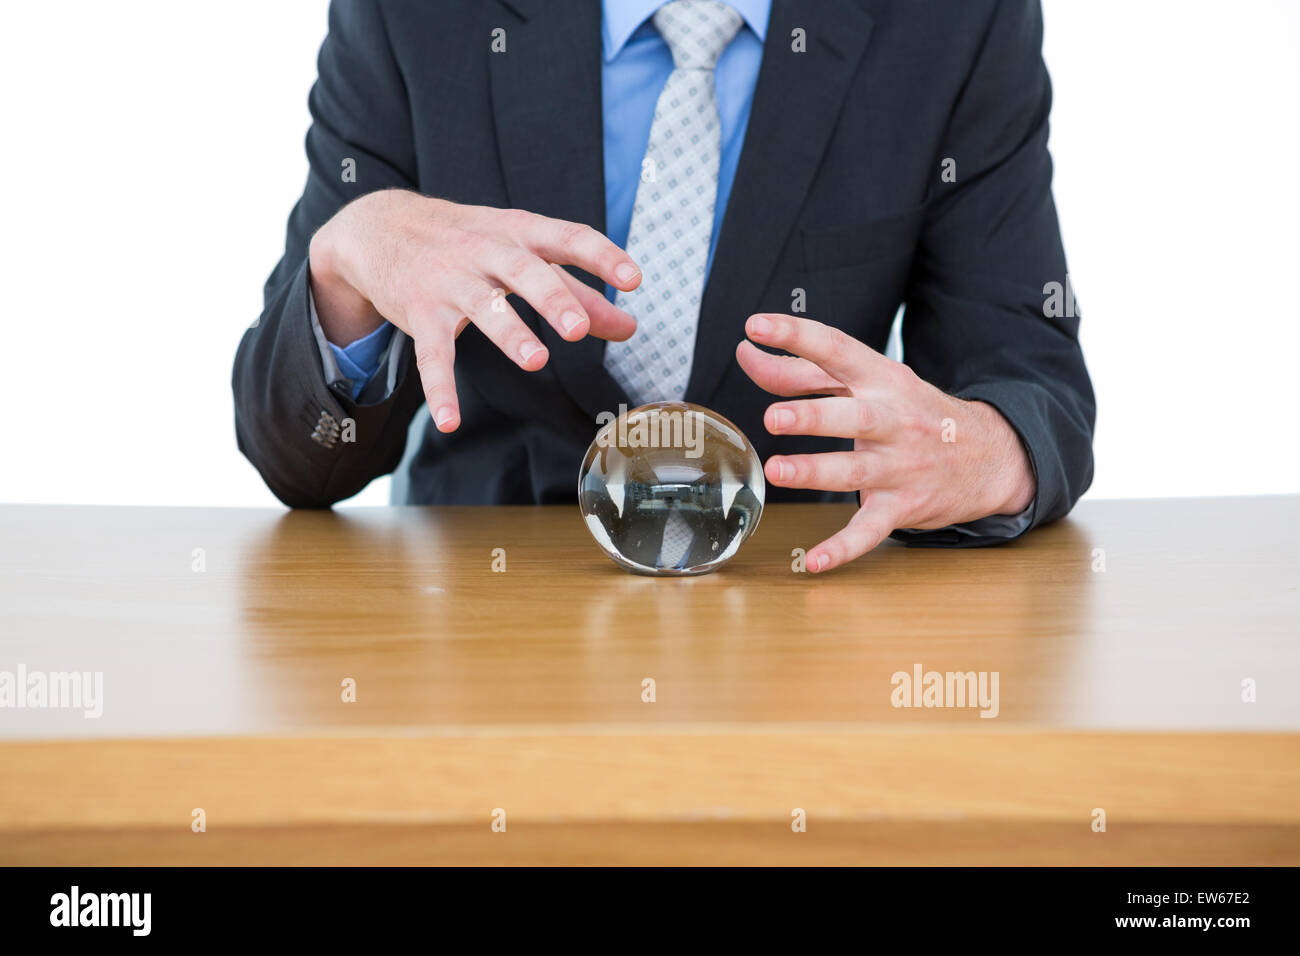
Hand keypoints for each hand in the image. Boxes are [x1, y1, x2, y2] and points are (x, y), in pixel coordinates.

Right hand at [307, 189, 641, 429]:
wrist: (379, 226)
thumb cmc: (470, 242)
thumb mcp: (524, 255)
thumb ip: (580, 292)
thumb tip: (629, 327)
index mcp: (520, 234)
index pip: (567, 237)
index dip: (601, 256)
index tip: (633, 278)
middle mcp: (486, 252)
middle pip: (524, 271)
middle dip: (552, 298)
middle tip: (577, 329)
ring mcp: (450, 281)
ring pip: (482, 306)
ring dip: (509, 332)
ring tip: (535, 361)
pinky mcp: (420, 311)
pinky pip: (431, 354)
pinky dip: (439, 389)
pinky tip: (450, 422)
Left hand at [737, 313, 1035, 572]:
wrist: (989, 455)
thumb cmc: (909, 412)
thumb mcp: (867, 384)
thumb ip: (803, 372)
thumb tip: (747, 353)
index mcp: (881, 379)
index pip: (837, 348)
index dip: (796, 334)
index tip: (756, 325)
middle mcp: (893, 420)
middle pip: (853, 416)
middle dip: (814, 416)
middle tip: (774, 417)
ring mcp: (900, 466)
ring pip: (856, 472)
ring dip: (816, 472)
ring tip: (777, 472)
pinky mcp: (903, 507)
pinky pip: (870, 531)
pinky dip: (843, 549)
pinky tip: (814, 562)